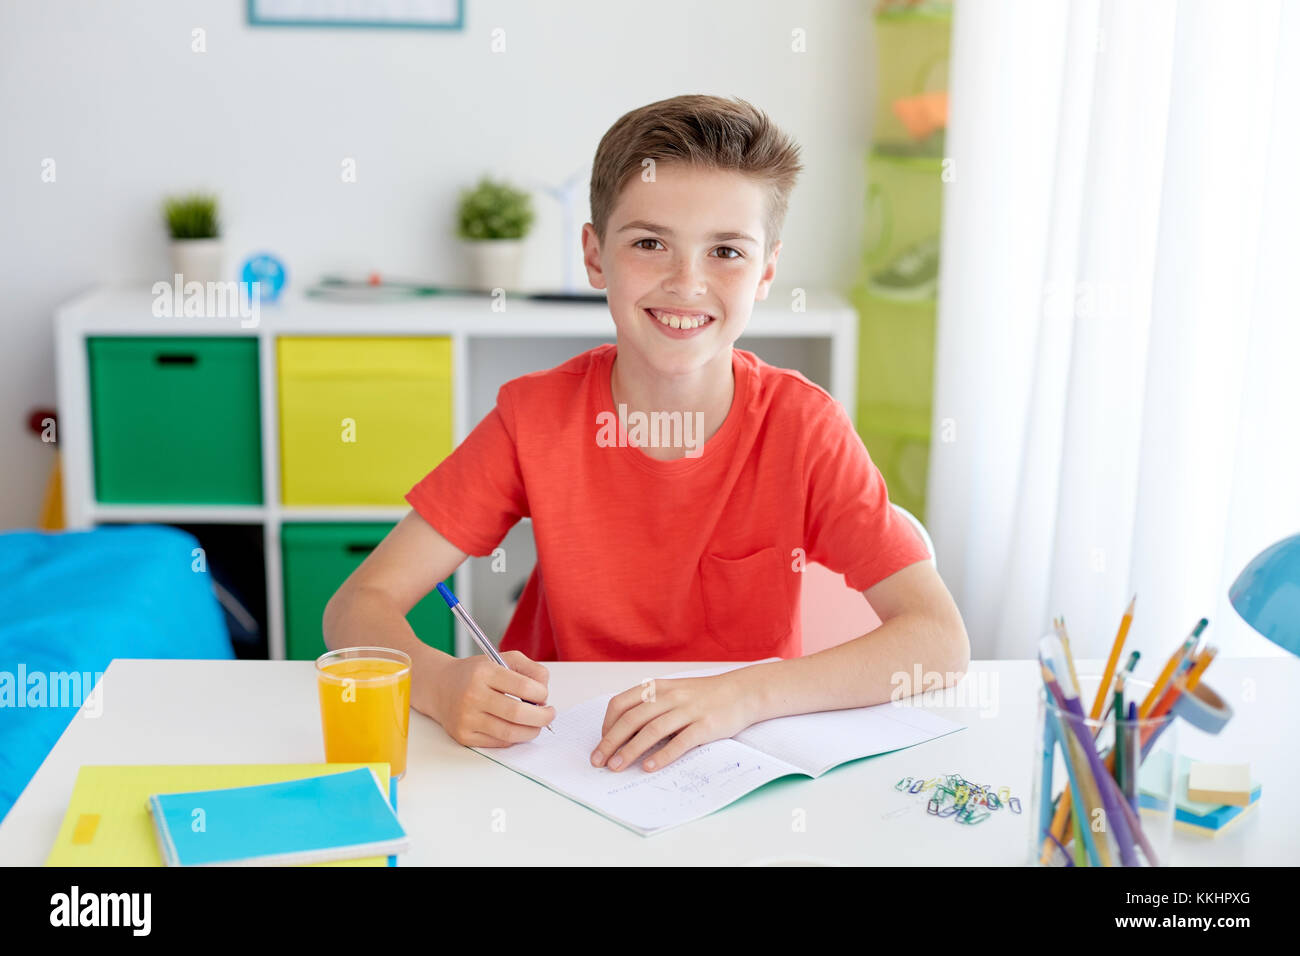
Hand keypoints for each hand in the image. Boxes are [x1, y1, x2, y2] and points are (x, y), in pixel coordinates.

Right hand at [431, 650, 554, 746]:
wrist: (439, 687)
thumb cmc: (475, 673)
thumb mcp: (501, 659)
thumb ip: (530, 669)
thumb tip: (544, 691)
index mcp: (484, 672)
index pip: (523, 687)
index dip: (541, 693)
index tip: (544, 695)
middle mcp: (472, 695)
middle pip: (518, 713)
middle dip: (542, 717)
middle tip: (549, 714)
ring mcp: (466, 718)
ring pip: (509, 732)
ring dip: (531, 731)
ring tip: (536, 725)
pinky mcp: (463, 736)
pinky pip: (498, 742)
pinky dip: (514, 738)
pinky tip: (517, 729)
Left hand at [590, 672, 754, 772]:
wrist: (743, 692)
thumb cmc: (705, 696)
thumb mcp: (674, 692)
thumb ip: (651, 706)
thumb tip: (625, 733)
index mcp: (657, 687)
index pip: (621, 704)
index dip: (607, 725)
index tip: (602, 743)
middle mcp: (669, 696)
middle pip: (631, 719)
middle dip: (610, 742)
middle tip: (598, 761)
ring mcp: (687, 710)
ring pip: (651, 731)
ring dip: (630, 751)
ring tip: (617, 768)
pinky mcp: (705, 726)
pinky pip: (679, 742)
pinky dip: (662, 755)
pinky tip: (649, 767)